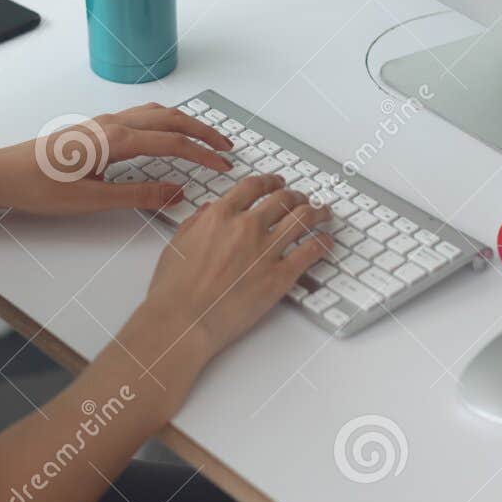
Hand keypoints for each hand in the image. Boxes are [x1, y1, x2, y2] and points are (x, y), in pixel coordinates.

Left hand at [0, 104, 232, 215]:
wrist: (3, 172)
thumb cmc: (38, 186)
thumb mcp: (92, 200)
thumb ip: (138, 195)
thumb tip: (176, 193)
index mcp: (115, 140)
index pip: (172, 142)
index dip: (202, 154)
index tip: (224, 165)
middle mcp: (112, 124)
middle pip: (170, 119)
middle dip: (202, 131)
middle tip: (227, 146)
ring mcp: (103, 123)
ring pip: (155, 113)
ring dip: (184, 123)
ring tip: (204, 138)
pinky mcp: (95, 128)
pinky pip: (140, 116)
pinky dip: (164, 122)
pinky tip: (166, 134)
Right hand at [143, 175, 330, 359]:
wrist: (182, 320)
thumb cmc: (174, 289)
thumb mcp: (178, 244)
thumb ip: (197, 222)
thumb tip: (208, 211)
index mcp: (220, 216)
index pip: (253, 187)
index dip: (270, 181)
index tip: (277, 183)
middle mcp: (246, 227)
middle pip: (283, 199)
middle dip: (296, 195)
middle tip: (303, 198)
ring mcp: (266, 250)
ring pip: (303, 218)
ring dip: (317, 212)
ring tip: (324, 213)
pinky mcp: (280, 276)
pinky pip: (311, 251)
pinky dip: (323, 242)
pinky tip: (326, 241)